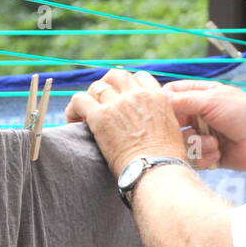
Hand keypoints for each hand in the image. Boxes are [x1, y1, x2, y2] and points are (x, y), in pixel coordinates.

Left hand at [65, 68, 188, 178]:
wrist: (156, 171)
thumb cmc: (166, 160)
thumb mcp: (171, 129)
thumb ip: (160, 117)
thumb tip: (151, 121)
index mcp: (157, 96)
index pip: (139, 77)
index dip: (128, 86)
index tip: (122, 97)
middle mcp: (137, 94)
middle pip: (116, 75)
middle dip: (107, 85)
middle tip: (102, 101)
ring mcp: (117, 103)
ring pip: (96, 86)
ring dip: (90, 98)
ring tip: (86, 114)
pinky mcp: (100, 116)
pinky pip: (79, 100)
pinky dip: (74, 109)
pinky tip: (74, 121)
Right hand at [162, 80, 245, 171]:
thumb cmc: (244, 114)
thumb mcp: (211, 100)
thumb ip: (183, 100)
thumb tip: (158, 98)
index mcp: (200, 95)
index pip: (171, 96)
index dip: (164, 106)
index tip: (162, 115)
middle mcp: (199, 115)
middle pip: (172, 124)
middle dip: (181, 130)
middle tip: (192, 132)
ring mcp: (203, 135)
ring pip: (181, 143)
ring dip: (197, 145)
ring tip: (215, 143)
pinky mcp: (208, 154)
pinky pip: (193, 159)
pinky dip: (204, 157)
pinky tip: (219, 153)